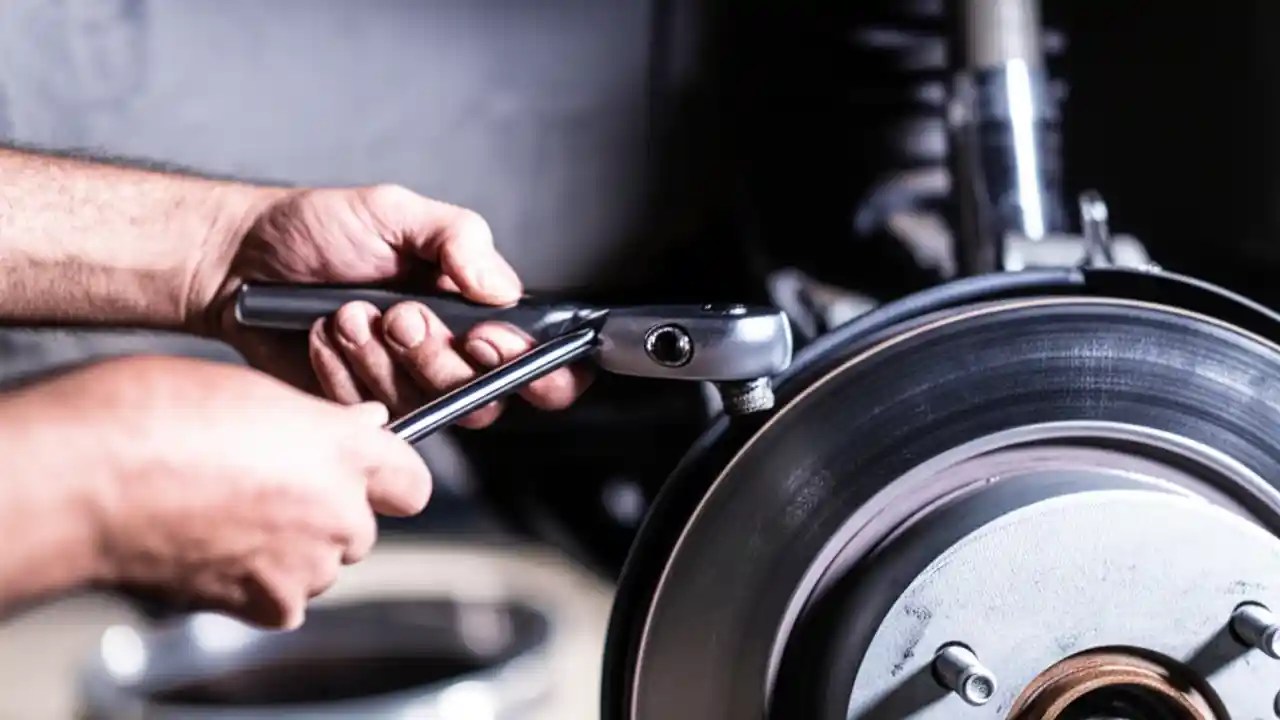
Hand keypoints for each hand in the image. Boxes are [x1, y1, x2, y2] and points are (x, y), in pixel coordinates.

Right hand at [25, 355, 429, 629]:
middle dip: (329, 511)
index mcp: (344, 449)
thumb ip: (317, 420)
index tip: (369, 473)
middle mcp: (339, 511)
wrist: (83, 479)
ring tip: (225, 512)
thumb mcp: (250, 390)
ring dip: (292, 548)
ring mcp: (306, 564)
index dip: (389, 475)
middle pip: (362, 524)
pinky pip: (282, 600)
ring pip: (322, 564)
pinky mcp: (267, 604)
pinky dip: (256, 584)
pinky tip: (211, 548)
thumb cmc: (150, 417)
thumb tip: (362, 426)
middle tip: (269, 488)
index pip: (412, 478)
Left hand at [207, 185, 590, 425]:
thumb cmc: (318, 229)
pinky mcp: (364, 410)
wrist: (239, 260)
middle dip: (439, 355)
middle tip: (400, 314)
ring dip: (383, 357)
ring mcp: (408, 386)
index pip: (542, 359)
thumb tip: (502, 287)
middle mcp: (452, 353)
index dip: (530, 365)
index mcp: (477, 308)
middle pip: (487, 395)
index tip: (487, 338)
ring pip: (428, 405)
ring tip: (349, 312)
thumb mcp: (395, 211)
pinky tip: (326, 335)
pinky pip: (375, 414)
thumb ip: (459, 238)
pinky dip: (345, 371)